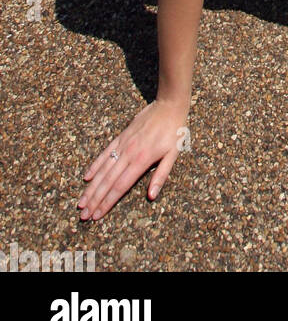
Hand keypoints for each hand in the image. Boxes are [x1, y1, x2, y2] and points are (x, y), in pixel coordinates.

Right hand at [78, 101, 187, 221]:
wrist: (169, 105)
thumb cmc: (174, 132)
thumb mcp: (173, 154)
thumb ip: (161, 176)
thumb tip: (152, 196)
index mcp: (142, 160)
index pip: (120, 187)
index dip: (107, 202)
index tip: (96, 215)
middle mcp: (129, 154)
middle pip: (107, 181)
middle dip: (94, 200)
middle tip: (83, 215)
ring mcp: (123, 145)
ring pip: (103, 170)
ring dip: (91, 187)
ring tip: (81, 202)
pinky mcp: (121, 137)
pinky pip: (105, 153)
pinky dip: (95, 166)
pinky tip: (86, 177)